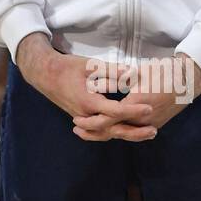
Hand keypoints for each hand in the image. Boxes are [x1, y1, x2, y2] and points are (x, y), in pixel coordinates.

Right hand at [16, 33, 158, 140]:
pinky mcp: (83, 119)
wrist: (45, 76)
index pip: (115, 110)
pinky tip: (129, 132)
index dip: (133, 110)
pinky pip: (101, 131)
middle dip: (135, 131)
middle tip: (155, 130)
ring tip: (148, 133)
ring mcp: (84, 120)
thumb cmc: (67, 68)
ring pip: (108, 133)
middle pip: (114, 129)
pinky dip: (116, 133)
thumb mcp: (89, 65)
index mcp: (89, 102)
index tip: (149, 108)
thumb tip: (131, 73)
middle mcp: (87, 115)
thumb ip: (111, 71)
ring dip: (129, 134)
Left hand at [71, 53, 200, 141]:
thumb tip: (99, 84)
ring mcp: (150, 124)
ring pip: (122, 133)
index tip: (76, 118)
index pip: (108, 118)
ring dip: (104, 133)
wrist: (189, 79)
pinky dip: (118, 131)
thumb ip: (119, 79)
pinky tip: (110, 129)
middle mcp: (143, 120)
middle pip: (113, 131)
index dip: (91, 120)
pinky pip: (133, 132)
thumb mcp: (139, 72)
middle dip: (93, 131)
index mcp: (136, 105)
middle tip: (76, 128)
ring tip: (88, 132)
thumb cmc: (165, 72)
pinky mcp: (155, 124)